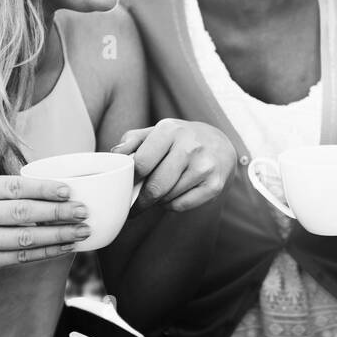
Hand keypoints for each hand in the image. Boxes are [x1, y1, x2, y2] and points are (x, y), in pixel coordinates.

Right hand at [0, 174, 92, 287]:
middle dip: (57, 212)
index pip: (12, 186)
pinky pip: (19, 257)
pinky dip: (45, 252)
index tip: (68, 190)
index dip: (42, 188)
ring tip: (82, 231)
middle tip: (83, 211)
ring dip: (58, 235)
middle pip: (22, 212)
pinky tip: (64, 247)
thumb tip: (33, 176)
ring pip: (25, 237)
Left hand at [112, 119, 234, 212]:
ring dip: (157, 201)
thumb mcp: (157, 132)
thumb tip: (116, 154)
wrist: (221, 145)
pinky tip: (174, 195)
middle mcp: (190, 147)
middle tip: (134, 205)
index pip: (141, 163)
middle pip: (155, 187)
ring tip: (159, 193)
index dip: (129, 180)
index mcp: (170, 130)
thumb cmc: (180, 140)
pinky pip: (181, 205)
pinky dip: (172, 205)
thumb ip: (132, 140)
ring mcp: (205, 167)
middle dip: (140, 200)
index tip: (124, 187)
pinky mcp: (215, 185)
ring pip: (167, 198)